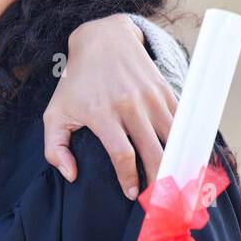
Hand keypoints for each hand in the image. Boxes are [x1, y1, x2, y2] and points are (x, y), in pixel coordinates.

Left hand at [44, 14, 177, 198]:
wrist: (103, 40)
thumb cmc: (76, 83)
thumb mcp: (54, 113)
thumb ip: (54, 149)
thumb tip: (71, 175)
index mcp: (102, 113)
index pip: (122, 156)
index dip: (130, 179)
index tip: (131, 195)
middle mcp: (129, 106)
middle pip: (154, 152)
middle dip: (159, 180)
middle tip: (160, 200)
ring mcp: (151, 98)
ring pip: (173, 139)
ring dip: (177, 163)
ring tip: (177, 184)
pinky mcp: (166, 91)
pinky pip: (182, 122)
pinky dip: (186, 142)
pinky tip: (186, 159)